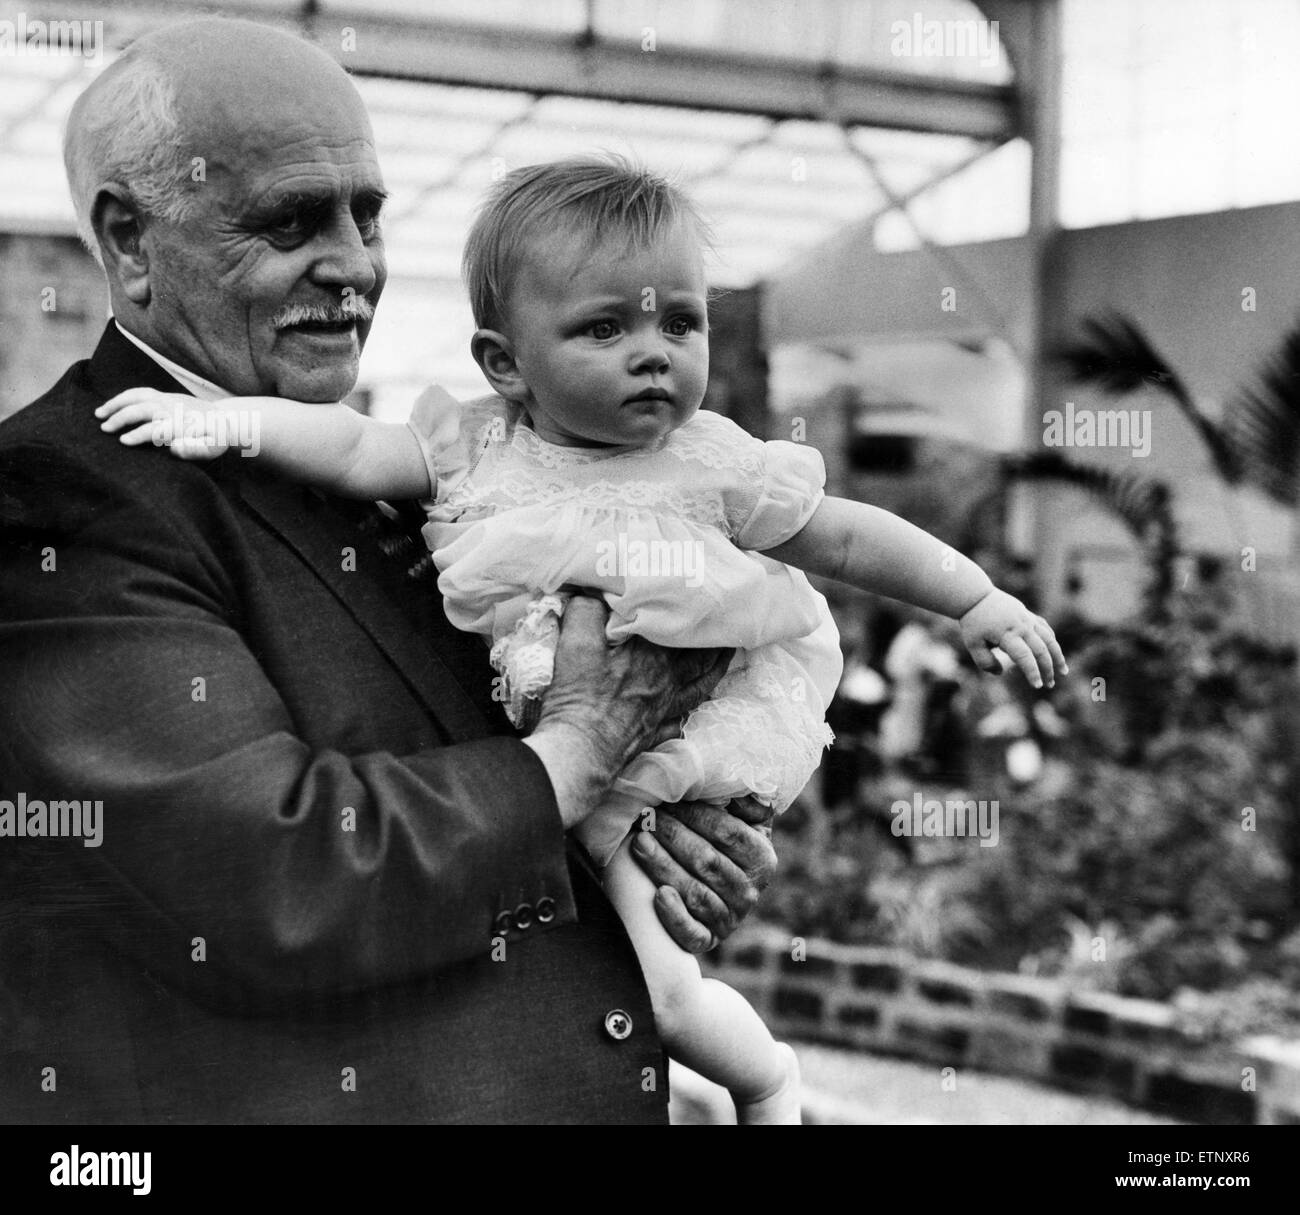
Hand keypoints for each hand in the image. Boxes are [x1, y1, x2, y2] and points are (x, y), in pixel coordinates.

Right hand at [96, 388, 237, 459]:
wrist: (224, 419)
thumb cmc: (216, 439)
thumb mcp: (213, 448)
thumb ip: (195, 449)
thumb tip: (174, 448)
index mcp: (183, 423)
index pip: (157, 428)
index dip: (140, 434)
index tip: (123, 441)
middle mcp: (172, 408)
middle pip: (143, 410)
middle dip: (122, 418)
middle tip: (104, 429)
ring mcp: (167, 399)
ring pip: (138, 397)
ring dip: (117, 403)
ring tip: (98, 414)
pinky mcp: (163, 395)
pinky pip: (140, 392)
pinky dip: (123, 396)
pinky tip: (111, 405)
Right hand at [526, 595, 731, 828]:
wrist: (579, 751)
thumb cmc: (579, 697)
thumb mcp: (576, 640)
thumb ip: (587, 608)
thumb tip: (594, 589)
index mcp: (652, 654)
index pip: (683, 628)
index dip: (697, 614)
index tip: (710, 600)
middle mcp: (666, 680)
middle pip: (699, 657)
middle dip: (714, 640)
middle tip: (728, 626)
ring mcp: (663, 709)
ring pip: (698, 686)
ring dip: (714, 670)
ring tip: (725, 659)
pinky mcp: (652, 732)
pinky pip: (679, 720)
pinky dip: (689, 711)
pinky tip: (691, 709)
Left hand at [630, 796, 776, 952]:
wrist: (716, 891)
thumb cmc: (724, 843)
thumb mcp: (745, 821)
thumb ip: (747, 802)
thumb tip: (743, 785)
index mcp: (762, 858)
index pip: (728, 832)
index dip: (695, 814)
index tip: (667, 799)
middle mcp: (750, 892)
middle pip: (707, 860)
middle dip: (673, 835)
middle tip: (646, 817)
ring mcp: (730, 919)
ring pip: (695, 892)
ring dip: (664, 866)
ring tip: (639, 843)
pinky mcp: (708, 941)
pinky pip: (692, 934)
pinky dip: (675, 916)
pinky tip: (658, 895)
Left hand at [960, 588, 1067, 688]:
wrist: (977, 597)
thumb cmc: (974, 623)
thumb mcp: (973, 644)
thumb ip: (985, 662)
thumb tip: (1001, 672)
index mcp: (1007, 634)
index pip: (1024, 656)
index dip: (1032, 672)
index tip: (1037, 686)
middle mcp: (1021, 626)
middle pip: (1041, 650)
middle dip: (1047, 669)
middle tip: (1049, 685)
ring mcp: (1028, 619)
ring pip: (1049, 639)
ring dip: (1058, 656)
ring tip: (1063, 672)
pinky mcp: (1030, 615)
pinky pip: (1046, 630)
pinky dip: (1052, 642)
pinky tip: (1055, 654)